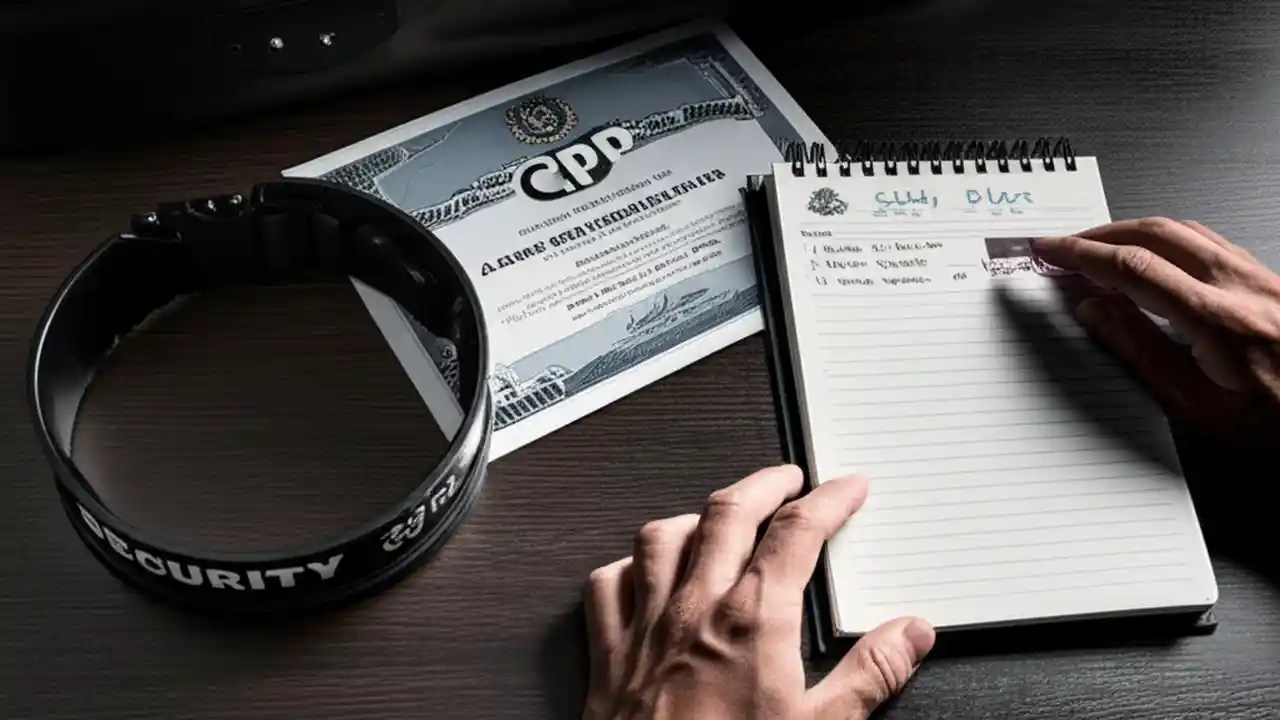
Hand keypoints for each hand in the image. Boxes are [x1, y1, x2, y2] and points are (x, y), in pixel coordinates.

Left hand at [582, 465, 934, 719]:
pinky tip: (644, 571)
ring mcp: (646, 625)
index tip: (847, 487)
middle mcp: (694, 608)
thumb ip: (870, 675)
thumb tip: (910, 634)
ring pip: (662, 536)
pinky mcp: (609, 653)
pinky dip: (630, 565)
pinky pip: (608, 584)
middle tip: (788, 479)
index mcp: (751, 620)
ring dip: (695, 516)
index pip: (797, 532)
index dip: (828, 499)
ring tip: (719, 515)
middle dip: (764, 484)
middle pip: (728, 512)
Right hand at [1033, 218, 1279, 444]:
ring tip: (1100, 247)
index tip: (1050, 251)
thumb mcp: (1196, 407)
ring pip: (1188, 229)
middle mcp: (1243, 288)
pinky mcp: (1273, 283)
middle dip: (1102, 232)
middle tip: (1065, 245)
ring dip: (1135, 230)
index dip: (1081, 254)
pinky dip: (1171, 239)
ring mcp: (1263, 280)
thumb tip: (1095, 310)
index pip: (1131, 267)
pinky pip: (1213, 242)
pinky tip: (1155, 255)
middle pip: (1158, 233)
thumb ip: (1140, 353)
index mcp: (1218, 321)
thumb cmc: (1278, 430)